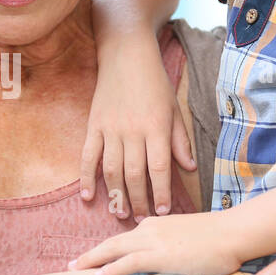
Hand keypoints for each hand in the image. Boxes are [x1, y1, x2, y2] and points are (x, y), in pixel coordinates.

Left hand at [69, 211, 242, 274]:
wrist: (235, 232)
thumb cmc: (220, 239)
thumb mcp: (190, 240)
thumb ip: (174, 248)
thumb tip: (170, 261)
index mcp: (156, 226)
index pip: (125, 239)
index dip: (106, 250)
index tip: (91, 259)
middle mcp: (150, 230)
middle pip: (112, 243)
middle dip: (89, 255)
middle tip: (70, 266)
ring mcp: (154, 241)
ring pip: (113, 250)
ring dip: (91, 262)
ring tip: (73, 272)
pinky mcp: (161, 255)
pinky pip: (128, 262)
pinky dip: (110, 269)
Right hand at [80, 36, 194, 219]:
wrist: (126, 55)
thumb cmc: (154, 82)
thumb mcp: (174, 108)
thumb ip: (180, 140)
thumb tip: (188, 169)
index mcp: (156, 127)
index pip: (158, 168)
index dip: (161, 192)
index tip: (163, 211)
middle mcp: (133, 130)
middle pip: (134, 174)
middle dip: (139, 200)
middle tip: (142, 219)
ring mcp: (110, 129)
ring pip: (112, 170)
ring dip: (116, 195)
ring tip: (120, 212)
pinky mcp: (94, 125)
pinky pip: (88, 156)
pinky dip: (87, 177)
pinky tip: (88, 196)